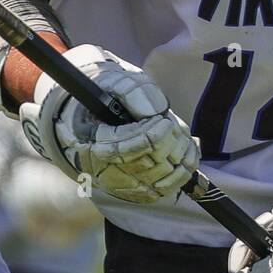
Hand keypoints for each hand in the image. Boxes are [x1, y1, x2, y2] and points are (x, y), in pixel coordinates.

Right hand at [18, 45, 198, 203]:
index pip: (122, 149)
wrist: (100, 111)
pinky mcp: (137, 190)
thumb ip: (133, 91)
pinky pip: (167, 187)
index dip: (149, 137)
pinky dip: (183, 169)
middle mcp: (101, 168)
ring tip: (176, 132)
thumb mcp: (116, 82)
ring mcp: (120, 183)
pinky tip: (182, 148)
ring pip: (160, 180)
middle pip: (145, 166)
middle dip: (168, 142)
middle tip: (170, 122)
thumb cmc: (108, 95)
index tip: (165, 120)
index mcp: (89, 140)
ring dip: (178, 154)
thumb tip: (156, 112)